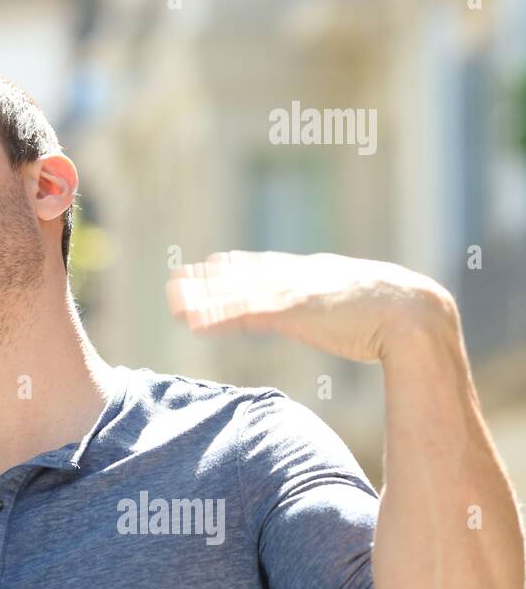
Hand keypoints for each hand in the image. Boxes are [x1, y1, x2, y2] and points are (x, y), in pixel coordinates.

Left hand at [164, 250, 457, 362]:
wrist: (415, 318)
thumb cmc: (397, 320)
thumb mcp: (358, 308)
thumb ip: (339, 308)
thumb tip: (334, 315)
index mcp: (316, 275)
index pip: (268, 267)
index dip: (238, 266)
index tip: (213, 264)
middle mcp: (299, 277)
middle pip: (244, 276)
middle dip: (210, 279)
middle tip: (178, 278)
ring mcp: (294, 292)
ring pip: (237, 294)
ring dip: (203, 298)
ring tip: (173, 301)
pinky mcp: (292, 311)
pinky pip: (245, 315)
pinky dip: (218, 317)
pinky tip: (194, 324)